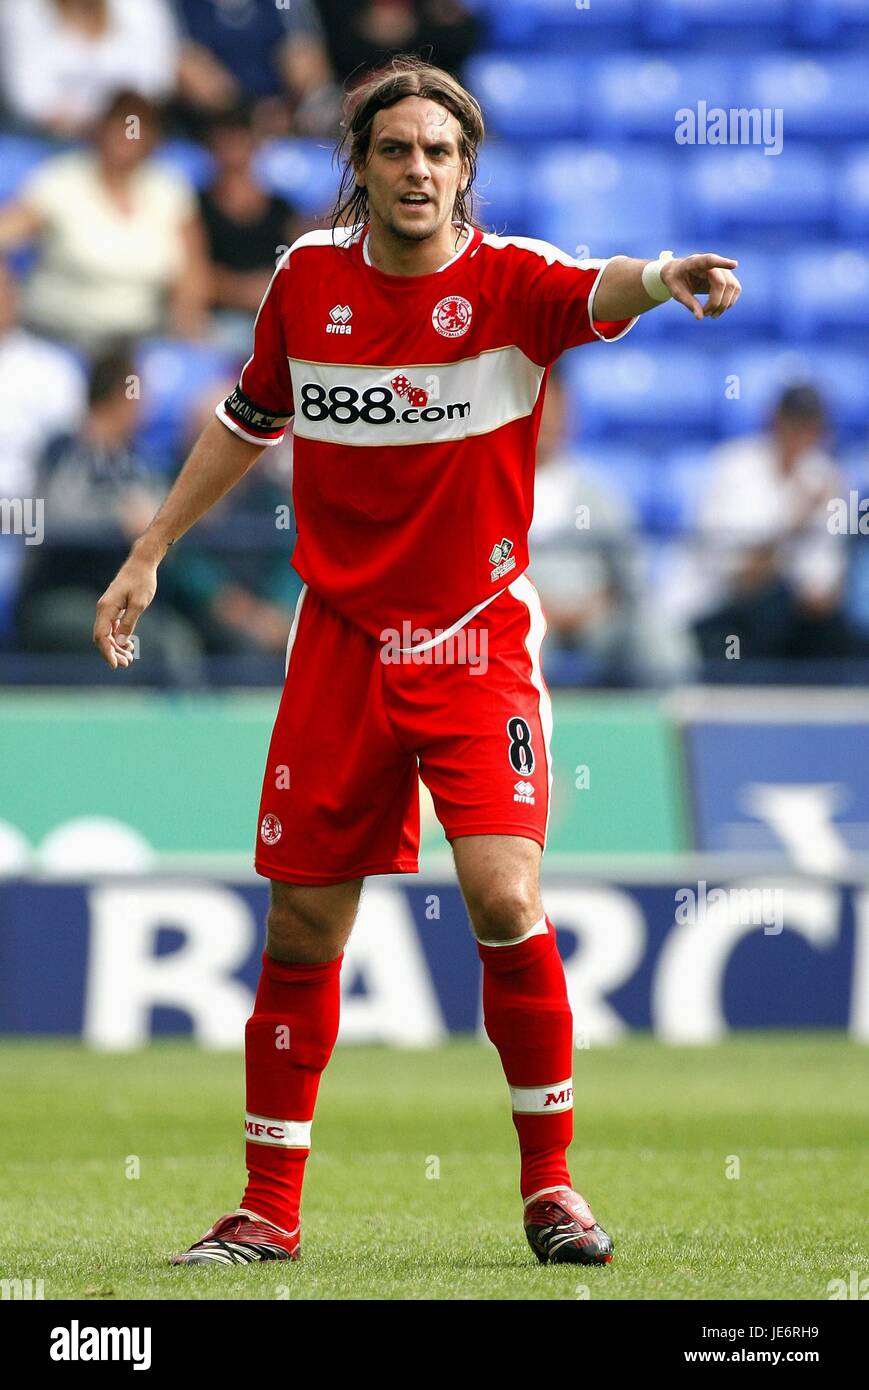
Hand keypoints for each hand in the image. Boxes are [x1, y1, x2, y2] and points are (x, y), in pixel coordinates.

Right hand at [93, 552, 157, 669]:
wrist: (141, 564)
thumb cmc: (141, 581)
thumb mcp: (139, 604)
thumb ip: (129, 623)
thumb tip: (120, 642)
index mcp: (106, 608)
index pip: (100, 636)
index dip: (106, 652)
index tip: (116, 665)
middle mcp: (103, 609)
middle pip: (102, 637)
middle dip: (112, 653)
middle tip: (127, 664)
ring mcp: (108, 609)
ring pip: (107, 634)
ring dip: (116, 647)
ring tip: (129, 659)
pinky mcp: (114, 609)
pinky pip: (112, 628)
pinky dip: (118, 638)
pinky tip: (128, 646)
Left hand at [659, 253, 740, 320]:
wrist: (679, 273)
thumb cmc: (676, 281)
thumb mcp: (676, 292)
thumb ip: (688, 303)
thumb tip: (700, 317)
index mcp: (695, 263)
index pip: (711, 260)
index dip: (722, 263)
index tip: (734, 265)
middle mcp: (712, 264)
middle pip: (722, 283)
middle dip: (716, 302)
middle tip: (706, 315)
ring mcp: (722, 269)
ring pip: (733, 286)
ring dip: (725, 304)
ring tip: (712, 315)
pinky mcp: (727, 277)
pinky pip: (736, 289)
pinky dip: (729, 302)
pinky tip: (719, 309)